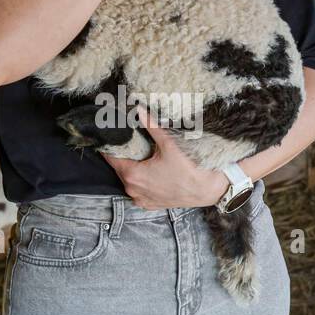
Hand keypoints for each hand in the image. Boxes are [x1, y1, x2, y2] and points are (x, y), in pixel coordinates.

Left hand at [101, 106, 228, 208]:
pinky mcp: (149, 204)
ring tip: (137, 155)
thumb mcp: (168, 144)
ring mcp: (140, 199)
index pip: (111, 158)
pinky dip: (139, 181)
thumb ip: (151, 126)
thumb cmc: (188, 170)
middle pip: (118, 169)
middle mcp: (133, 190)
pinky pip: (137, 191)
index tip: (110, 136)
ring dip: (130, 169)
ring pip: (127, 180)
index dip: (109, 146)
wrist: (205, 190)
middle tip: (126, 142)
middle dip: (121, 155)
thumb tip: (138, 110)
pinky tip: (147, 171)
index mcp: (132, 175)